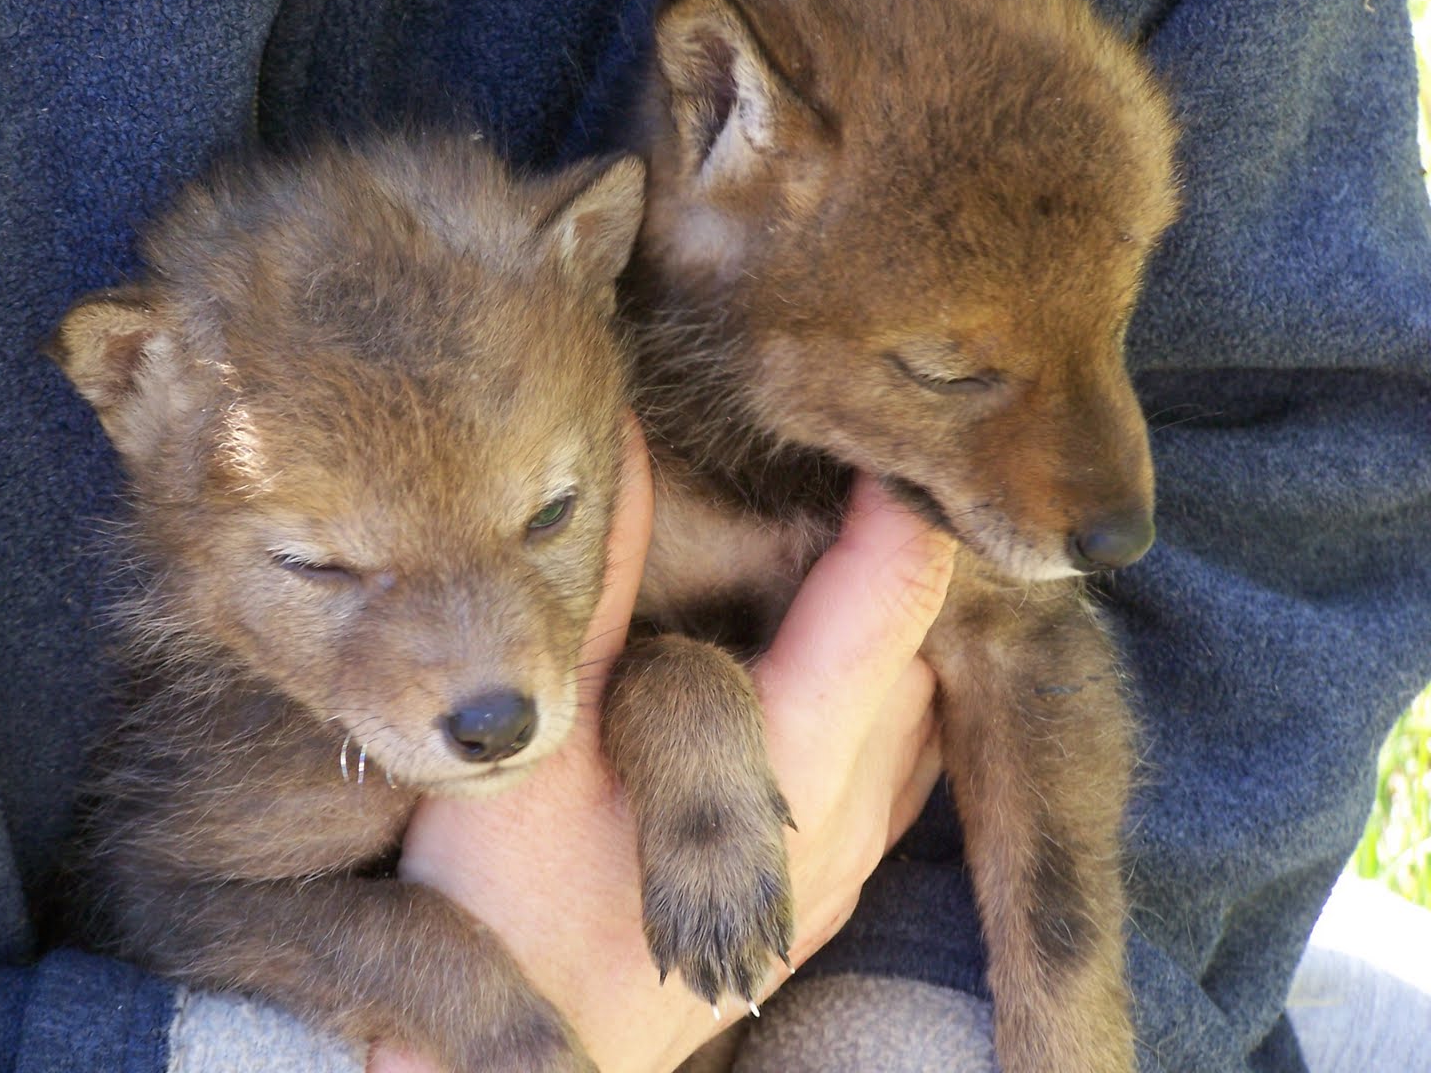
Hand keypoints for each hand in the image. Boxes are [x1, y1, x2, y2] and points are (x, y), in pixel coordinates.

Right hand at [373, 424, 953, 1072]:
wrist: (533, 1071)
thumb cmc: (513, 908)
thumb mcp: (540, 731)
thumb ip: (599, 584)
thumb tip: (620, 446)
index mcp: (794, 753)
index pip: (896, 591)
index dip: (895, 496)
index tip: (861, 432)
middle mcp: (855, 805)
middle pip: (929, 640)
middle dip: (895, 552)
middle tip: (828, 481)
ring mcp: (857, 854)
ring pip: (925, 704)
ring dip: (891, 627)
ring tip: (818, 562)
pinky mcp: (841, 885)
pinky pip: (904, 762)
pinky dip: (878, 693)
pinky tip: (806, 668)